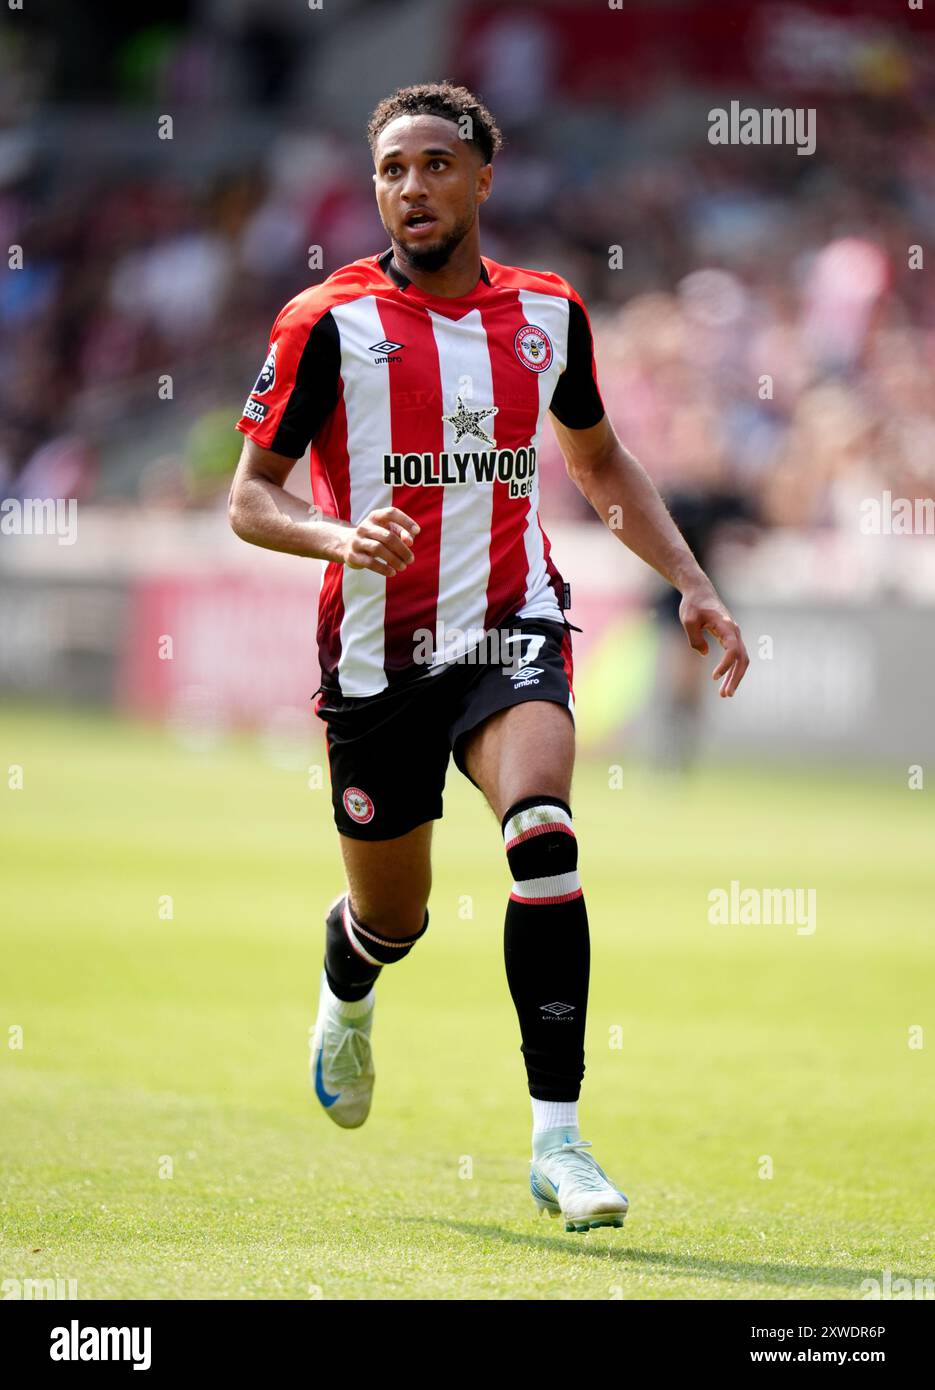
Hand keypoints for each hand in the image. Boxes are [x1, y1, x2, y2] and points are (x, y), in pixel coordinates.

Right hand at [340, 507, 419, 578]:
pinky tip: (392, 572)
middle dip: (402, 549)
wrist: (346, 545)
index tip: (418, 531)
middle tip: (411, 559)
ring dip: (394, 559)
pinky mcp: (353, 555)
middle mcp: (364, 526)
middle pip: (388, 536)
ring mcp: (357, 541)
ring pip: (378, 549)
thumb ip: (402, 533)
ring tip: (403, 567)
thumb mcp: (388, 531)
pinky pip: (370, 562)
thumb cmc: (375, 537)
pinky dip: (383, 568)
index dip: (406, 521)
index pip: (391, 513)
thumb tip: (410, 541)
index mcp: (375, 516)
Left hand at [679, 582, 748, 697]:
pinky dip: (732, 670)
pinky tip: (724, 682)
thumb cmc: (693, 605)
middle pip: (742, 658)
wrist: (699, 592)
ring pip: (741, 660)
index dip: (725, 664)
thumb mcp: (688, 620)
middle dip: (735, 678)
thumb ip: (695, 638)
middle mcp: (734, 631)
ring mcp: (734, 635)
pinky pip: (736, 657)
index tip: (713, 677)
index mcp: (726, 625)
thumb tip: (704, 653)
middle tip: (725, 695)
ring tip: (724, 694)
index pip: (732, 649)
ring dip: (735, 677)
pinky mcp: (730, 638)